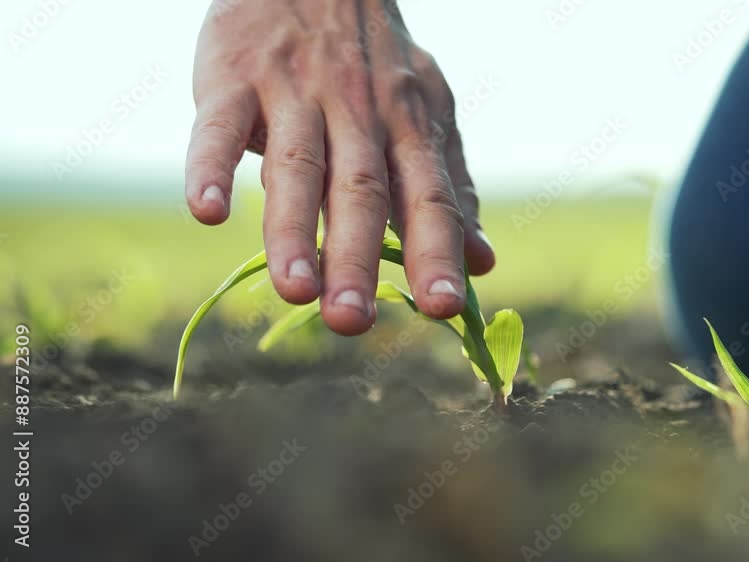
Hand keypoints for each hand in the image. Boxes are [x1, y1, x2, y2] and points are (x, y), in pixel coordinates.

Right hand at [184, 0, 494, 335]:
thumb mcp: (425, 112)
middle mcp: (359, 110)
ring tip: (293, 290)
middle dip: (359, 258)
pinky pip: (219, 125)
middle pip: (361, 191)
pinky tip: (205, 211)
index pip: (429, 196)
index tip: (443, 309)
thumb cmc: (371, 61)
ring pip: (297, 166)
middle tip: (352, 322)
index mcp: (409, 124)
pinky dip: (209, 165)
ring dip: (293, 230)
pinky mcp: (234, 77)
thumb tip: (483, 263)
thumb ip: (450, 186)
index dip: (437, 251)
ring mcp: (295, 91)